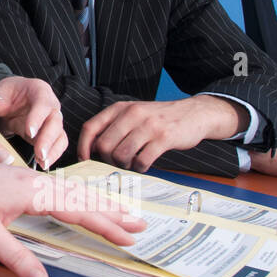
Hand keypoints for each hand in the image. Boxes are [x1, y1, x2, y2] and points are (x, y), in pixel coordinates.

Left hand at [0, 76, 65, 168]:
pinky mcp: (52, 134)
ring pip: (59, 136)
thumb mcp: (1, 90)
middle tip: (39, 154)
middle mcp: (51, 105)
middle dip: (47, 139)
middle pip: (55, 122)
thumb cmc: (9, 94)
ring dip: (53, 151)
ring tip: (43, 164)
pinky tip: (43, 164)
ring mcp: (54, 120)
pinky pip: (58, 145)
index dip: (38, 118)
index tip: (29, 132)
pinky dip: (53, 155)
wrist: (13, 102)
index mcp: (40, 90)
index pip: (43, 103)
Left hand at [0, 147, 143, 276]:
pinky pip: (55, 186)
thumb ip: (14, 257)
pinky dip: (74, 195)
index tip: (128, 236)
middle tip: (139, 224)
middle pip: (80, 197)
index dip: (104, 224)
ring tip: (120, 211)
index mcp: (30, 191)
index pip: (76, 209)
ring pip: (69, 190)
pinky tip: (77, 200)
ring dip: (96, 201)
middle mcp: (32, 180)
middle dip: (110, 211)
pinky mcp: (14, 178)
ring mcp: (24, 177)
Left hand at [78, 96, 244, 172]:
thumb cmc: (159, 118)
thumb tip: (92, 149)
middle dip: (106, 160)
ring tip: (131, 163)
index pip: (90, 127)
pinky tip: (144, 164)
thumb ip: (114, 126)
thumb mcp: (133, 114)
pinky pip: (142, 161)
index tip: (84, 160)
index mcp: (120, 108)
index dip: (82, 146)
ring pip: (121, 155)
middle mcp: (132, 114)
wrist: (194, 113)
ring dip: (123, 165)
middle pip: (104, 145)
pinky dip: (140, 168)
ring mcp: (148, 126)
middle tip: (117, 163)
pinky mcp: (164, 138)